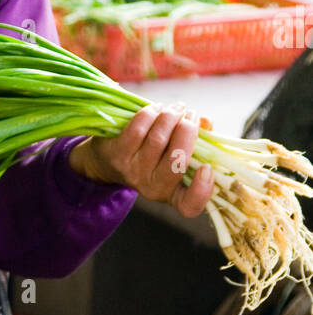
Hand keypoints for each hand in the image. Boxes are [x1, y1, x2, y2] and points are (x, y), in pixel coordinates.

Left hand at [68, 103, 215, 218]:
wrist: (106, 161)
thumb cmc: (152, 156)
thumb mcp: (175, 155)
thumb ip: (196, 140)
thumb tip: (205, 121)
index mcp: (173, 193)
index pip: (189, 206)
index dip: (202, 191)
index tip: (207, 169)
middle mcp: (152, 187)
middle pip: (176, 159)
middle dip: (187, 130)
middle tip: (190, 115)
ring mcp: (133, 172)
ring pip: (158, 139)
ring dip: (170, 117)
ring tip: (176, 108)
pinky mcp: (117, 154)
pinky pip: (138, 129)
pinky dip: (151, 114)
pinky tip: (157, 108)